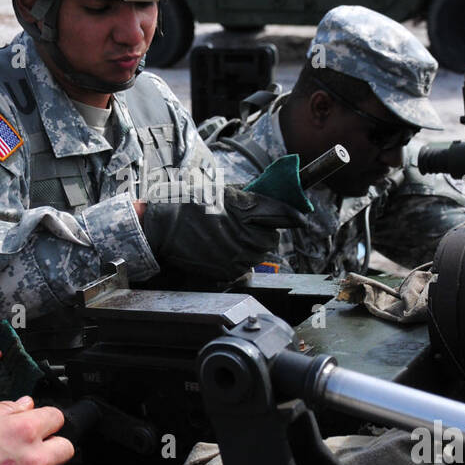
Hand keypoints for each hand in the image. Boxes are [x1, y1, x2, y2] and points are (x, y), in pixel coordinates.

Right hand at [142, 186, 305, 281]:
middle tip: (249, 226)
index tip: (300, 218)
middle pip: (272, 238)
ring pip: (259, 253)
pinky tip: (224, 250)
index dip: (292, 215)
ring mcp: (237, 256)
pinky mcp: (229, 272)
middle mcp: (245, 235)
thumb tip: (271, 198)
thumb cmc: (189, 205)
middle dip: (264, 232)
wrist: (164, 229)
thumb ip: (249, 197)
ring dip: (252, 247)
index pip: (281, 214)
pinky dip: (240, 260)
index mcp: (244, 210)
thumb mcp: (221, 192)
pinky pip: (245, 267)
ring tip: (231, 238)